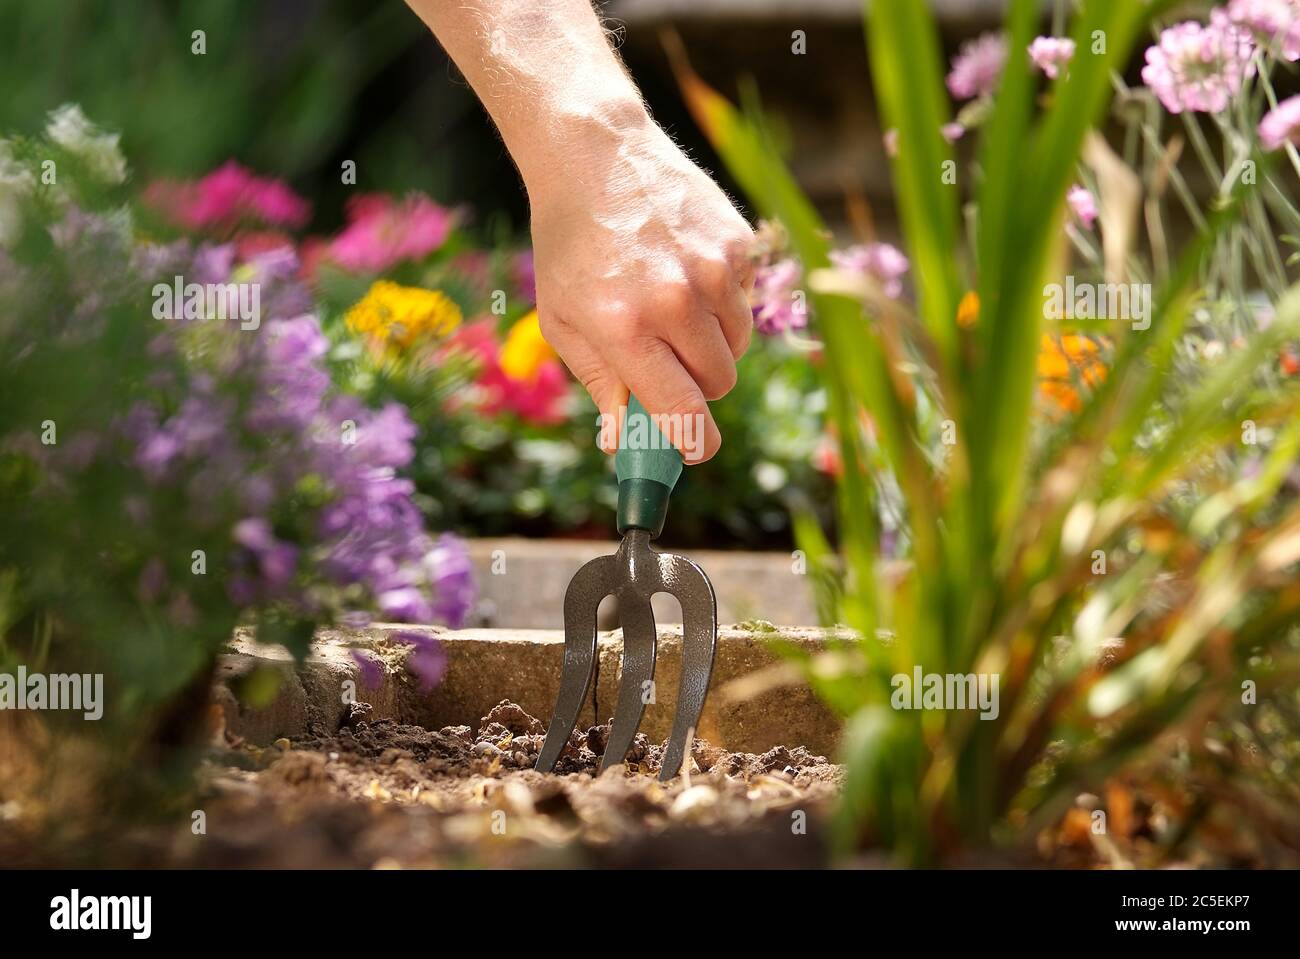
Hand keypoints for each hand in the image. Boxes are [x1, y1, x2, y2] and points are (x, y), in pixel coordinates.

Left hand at [527, 115, 753, 462]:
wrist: (595, 153)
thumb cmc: (570, 244)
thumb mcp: (562, 320)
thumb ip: (600, 383)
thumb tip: (623, 444)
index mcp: (625, 328)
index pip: (683, 412)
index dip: (694, 443)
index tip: (695, 450)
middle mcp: (676, 301)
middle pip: (719, 384)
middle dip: (697, 387)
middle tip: (668, 363)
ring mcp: (713, 270)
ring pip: (738, 346)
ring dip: (712, 344)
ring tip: (672, 309)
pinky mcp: (738, 243)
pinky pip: (745, 302)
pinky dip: (722, 303)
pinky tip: (685, 270)